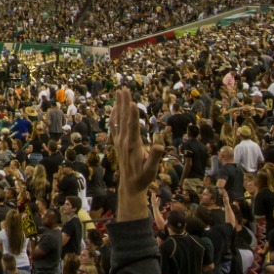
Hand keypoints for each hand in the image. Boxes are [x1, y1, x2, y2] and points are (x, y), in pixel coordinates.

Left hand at [112, 86, 157, 220]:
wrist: (130, 184)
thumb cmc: (143, 177)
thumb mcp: (151, 170)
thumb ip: (154, 158)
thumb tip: (159, 147)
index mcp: (133, 145)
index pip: (132, 127)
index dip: (132, 115)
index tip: (131, 102)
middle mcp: (124, 140)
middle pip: (123, 118)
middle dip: (124, 103)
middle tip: (124, 88)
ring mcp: (119, 140)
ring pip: (117, 119)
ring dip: (118, 105)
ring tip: (119, 91)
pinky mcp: (117, 141)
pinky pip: (114, 125)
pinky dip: (114, 114)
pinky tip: (115, 106)